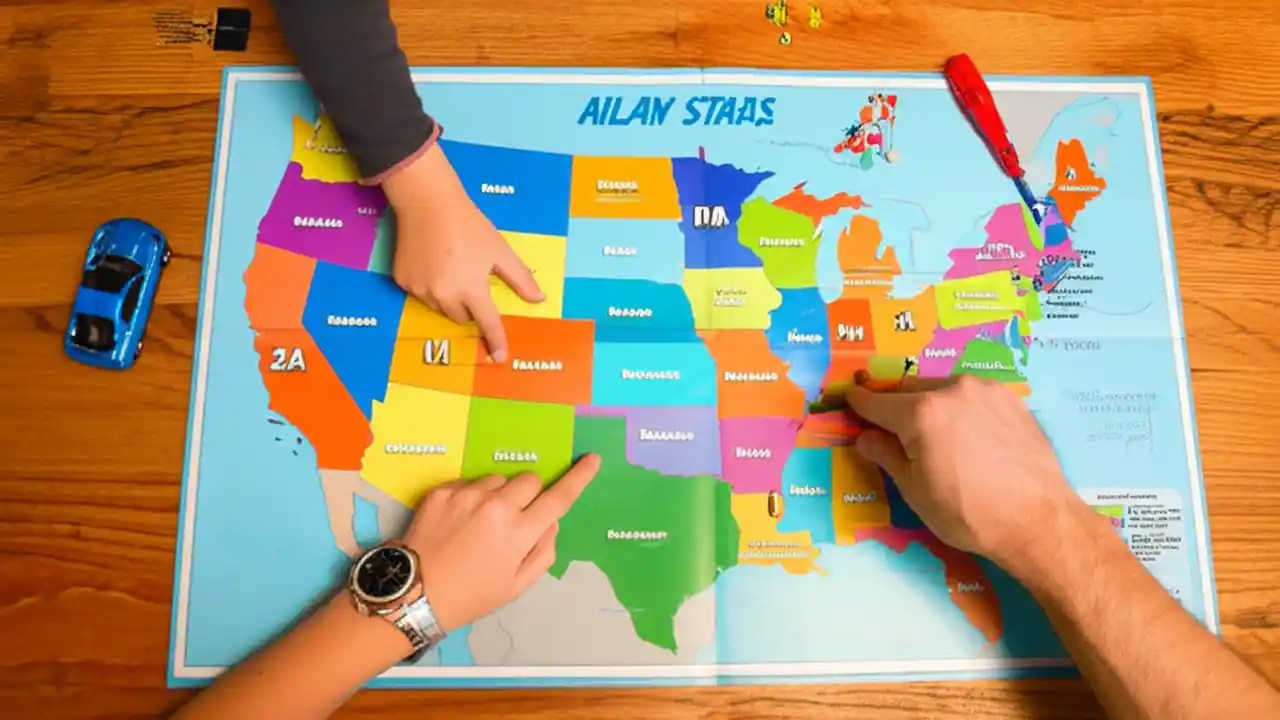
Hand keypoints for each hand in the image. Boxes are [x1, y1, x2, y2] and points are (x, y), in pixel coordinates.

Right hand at [383, 144, 542, 361]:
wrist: (427, 202)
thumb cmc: (470, 226)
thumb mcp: (500, 251)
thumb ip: (519, 278)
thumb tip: (538, 299)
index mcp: (471, 290)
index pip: (488, 324)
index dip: (496, 341)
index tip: (499, 358)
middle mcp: (444, 297)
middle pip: (461, 317)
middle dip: (469, 305)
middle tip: (470, 278)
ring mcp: (420, 291)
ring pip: (440, 307)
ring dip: (448, 298)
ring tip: (450, 267)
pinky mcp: (402, 282)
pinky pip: (420, 294)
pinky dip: (428, 285)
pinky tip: (431, 263)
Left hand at [397, 454, 600, 630]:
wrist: (414, 592)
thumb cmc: (471, 594)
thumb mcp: (517, 586)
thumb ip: (543, 552)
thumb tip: (551, 523)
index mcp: (519, 533)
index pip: (559, 498)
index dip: (579, 477)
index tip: (592, 460)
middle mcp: (496, 506)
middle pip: (530, 480)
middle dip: (530, 495)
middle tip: (515, 519)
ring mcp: (467, 495)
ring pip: (499, 480)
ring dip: (499, 495)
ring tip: (480, 523)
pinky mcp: (443, 490)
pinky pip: (470, 482)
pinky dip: (472, 497)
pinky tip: (459, 521)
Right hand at [844, 373, 1085, 564]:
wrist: (1038, 521)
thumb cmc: (968, 513)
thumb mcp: (915, 490)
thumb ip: (886, 455)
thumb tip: (867, 437)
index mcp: (921, 413)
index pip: (876, 402)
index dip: (859, 404)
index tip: (850, 400)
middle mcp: (952, 390)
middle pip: (909, 390)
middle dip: (897, 407)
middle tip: (895, 432)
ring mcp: (986, 391)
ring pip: (942, 389)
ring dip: (931, 405)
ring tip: (939, 439)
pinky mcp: (1011, 399)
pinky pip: (973, 396)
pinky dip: (961, 409)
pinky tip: (970, 437)